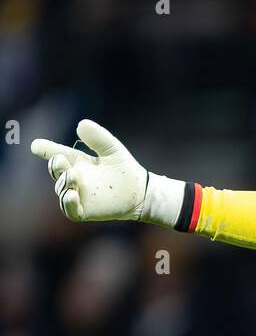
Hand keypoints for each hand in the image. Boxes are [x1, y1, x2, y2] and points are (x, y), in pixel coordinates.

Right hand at [31, 119, 148, 221]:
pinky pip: (70, 210)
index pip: (57, 154)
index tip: (36, 146)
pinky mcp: (85, 211)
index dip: (46, 149)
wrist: (140, 191)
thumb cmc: (124, 169)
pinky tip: (72, 195)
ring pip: (61, 190)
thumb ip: (98, 137)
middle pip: (57, 172)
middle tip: (62, 161)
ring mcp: (78, 195)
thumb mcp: (112, 148)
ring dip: (63, 183)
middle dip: (55, 166)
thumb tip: (80, 125)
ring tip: (73, 177)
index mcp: (78, 162)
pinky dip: (67, 203)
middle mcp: (75, 178)